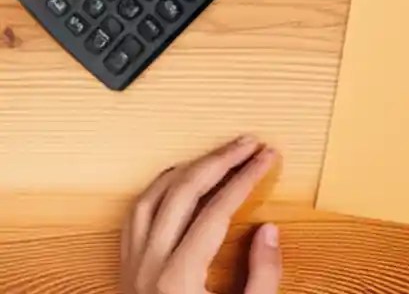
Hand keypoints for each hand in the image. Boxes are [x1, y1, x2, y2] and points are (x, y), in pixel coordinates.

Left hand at [122, 136, 281, 293]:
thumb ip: (262, 276)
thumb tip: (269, 231)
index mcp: (178, 278)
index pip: (216, 211)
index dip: (246, 178)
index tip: (266, 158)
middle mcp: (148, 265)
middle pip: (182, 193)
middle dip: (219, 162)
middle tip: (247, 144)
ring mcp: (132, 266)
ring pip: (152, 198)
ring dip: (186, 170)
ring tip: (216, 156)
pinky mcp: (126, 269)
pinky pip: (136, 217)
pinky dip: (158, 190)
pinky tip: (177, 181)